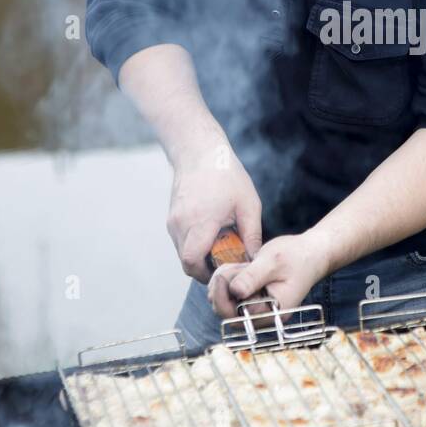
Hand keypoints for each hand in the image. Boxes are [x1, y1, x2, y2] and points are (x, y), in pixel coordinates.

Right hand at [167, 139, 261, 283]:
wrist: (199, 152)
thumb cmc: (227, 175)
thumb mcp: (248, 205)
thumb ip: (251, 235)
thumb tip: (255, 259)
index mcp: (200, 222)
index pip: (193, 262)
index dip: (206, 274)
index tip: (223, 273)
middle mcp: (181, 224)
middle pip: (186, 261)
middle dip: (204, 268)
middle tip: (224, 264)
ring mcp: (173, 221)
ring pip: (182, 252)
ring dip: (199, 255)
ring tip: (220, 246)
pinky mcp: (171, 218)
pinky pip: (180, 240)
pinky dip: (193, 244)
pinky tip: (211, 234)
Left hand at [207, 232, 328, 319]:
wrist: (311, 254)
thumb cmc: (297, 257)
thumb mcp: (273, 262)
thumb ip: (253, 277)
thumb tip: (234, 291)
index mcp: (271, 313)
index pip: (236, 315)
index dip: (223, 296)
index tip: (223, 274)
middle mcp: (263, 316)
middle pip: (226, 312)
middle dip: (221, 289)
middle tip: (229, 267)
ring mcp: (257, 309)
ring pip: (225, 304)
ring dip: (224, 284)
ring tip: (238, 266)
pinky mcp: (253, 300)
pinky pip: (231, 297)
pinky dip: (228, 282)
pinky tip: (239, 268)